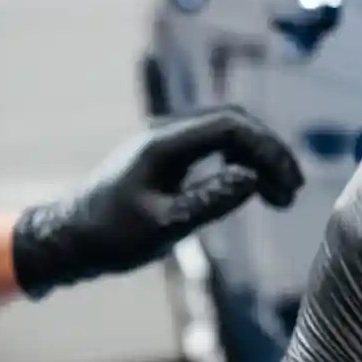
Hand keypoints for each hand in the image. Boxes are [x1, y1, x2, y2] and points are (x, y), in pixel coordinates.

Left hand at [12, 107, 302, 297]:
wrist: (70, 239)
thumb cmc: (111, 237)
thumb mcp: (164, 226)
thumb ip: (210, 200)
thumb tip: (252, 179)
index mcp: (163, 144)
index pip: (231, 126)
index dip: (267, 150)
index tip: (288, 185)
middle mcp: (166, 133)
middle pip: (235, 122)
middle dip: (269, 152)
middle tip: (291, 192)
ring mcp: (167, 142)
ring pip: (228, 132)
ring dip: (258, 158)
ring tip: (279, 196)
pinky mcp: (169, 155)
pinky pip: (216, 145)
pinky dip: (242, 162)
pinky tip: (254, 189)